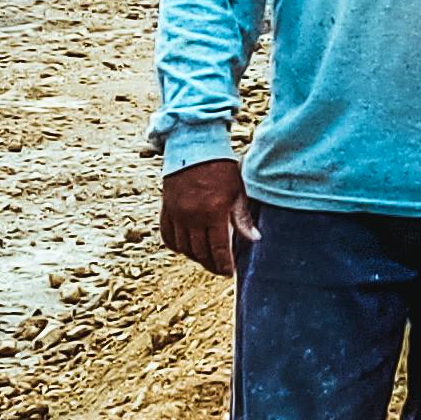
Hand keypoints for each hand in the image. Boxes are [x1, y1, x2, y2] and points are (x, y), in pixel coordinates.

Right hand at [160, 158, 255, 276]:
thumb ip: (242, 218)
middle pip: (200, 252)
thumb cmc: (220, 167)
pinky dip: (176, 245)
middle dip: (211, 264)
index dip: (224, 265)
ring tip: (205, 259)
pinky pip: (168, 235)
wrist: (193, 146)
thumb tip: (254, 239)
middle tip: (219, 268)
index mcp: (213, 212)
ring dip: (195, 257)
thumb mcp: (236, 191)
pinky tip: (186, 248)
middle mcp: (192, 216)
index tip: (229, 272)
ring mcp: (177, 213)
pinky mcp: (166, 208)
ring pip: (183, 247)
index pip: (218, 249)